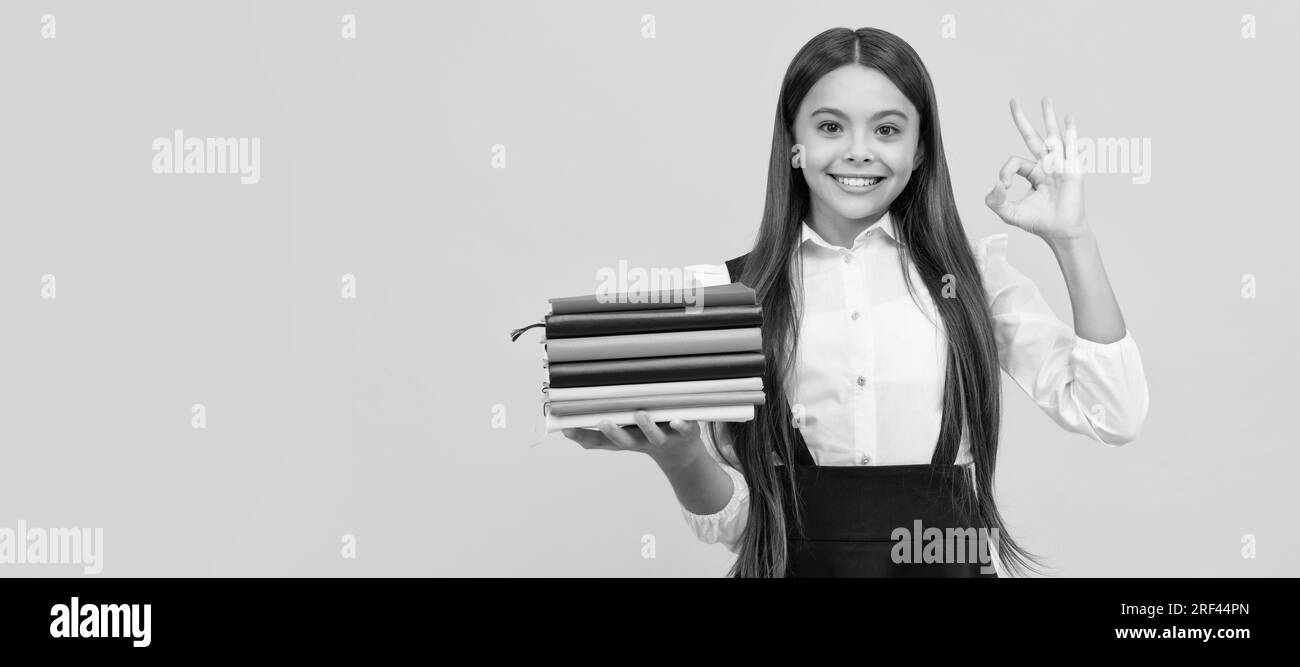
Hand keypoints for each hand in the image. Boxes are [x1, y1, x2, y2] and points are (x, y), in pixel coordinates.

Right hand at [561, 412, 703, 469]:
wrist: (681, 452)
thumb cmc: (645, 435)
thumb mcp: (622, 431)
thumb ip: (600, 424)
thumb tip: (568, 413)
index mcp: (624, 439)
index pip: (600, 441)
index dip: (583, 436)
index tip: (567, 429)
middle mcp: (641, 441)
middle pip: (625, 440)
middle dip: (614, 433)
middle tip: (603, 422)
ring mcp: (663, 439)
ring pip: (653, 435)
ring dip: (646, 427)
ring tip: (639, 415)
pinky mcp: (685, 433)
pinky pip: (684, 430)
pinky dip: (681, 426)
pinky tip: (676, 421)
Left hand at [985, 97, 1089, 242]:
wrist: (1060, 231)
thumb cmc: (1038, 222)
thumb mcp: (1009, 212)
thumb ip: (996, 200)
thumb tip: (994, 186)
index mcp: (1032, 172)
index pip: (1014, 162)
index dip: (1004, 172)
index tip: (1002, 186)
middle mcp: (1046, 165)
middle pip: (1032, 137)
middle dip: (1022, 119)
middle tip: (1012, 100)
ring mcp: (1060, 165)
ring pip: (1052, 136)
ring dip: (1048, 117)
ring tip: (1045, 98)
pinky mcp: (1072, 170)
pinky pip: (1070, 147)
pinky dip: (1069, 132)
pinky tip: (1068, 118)